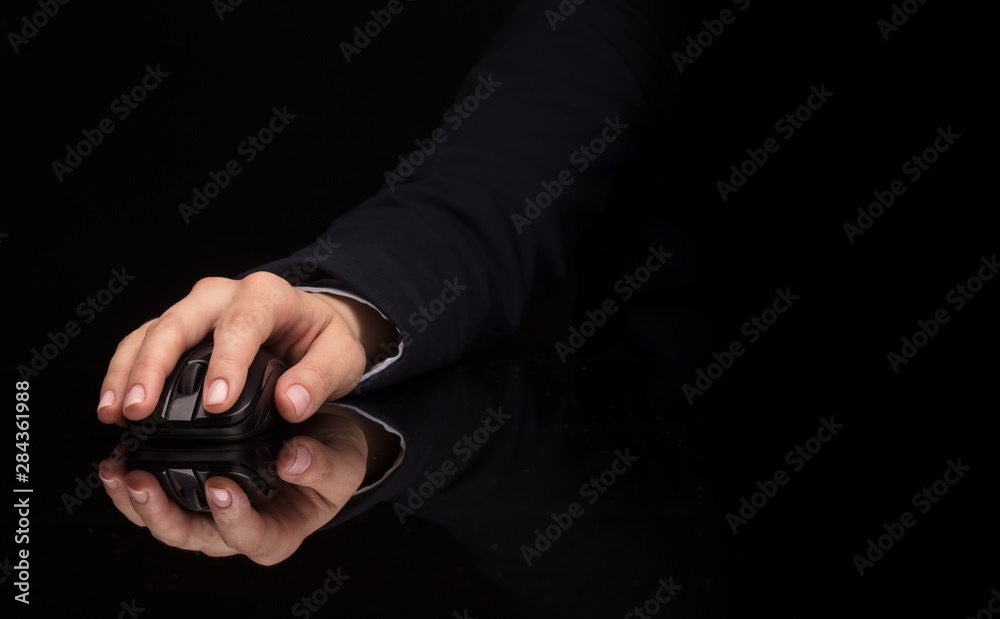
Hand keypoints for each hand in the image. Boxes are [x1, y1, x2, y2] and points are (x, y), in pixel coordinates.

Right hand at [96, 271, 396, 424]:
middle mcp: (225, 295)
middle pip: (180, 322)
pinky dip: (123, 373)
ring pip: (151, 331)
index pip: (242, 323)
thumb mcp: (342, 357)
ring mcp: (196, 310)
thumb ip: (320, 378)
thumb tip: (292, 403)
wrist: (312, 325)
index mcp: (269, 295)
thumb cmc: (323, 339)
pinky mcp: (178, 328)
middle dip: (156, 366)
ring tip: (117, 413)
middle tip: (142, 409)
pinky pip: (141, 343)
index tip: (216, 403)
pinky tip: (114, 407)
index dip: (226, 361)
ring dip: (128, 372)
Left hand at [99, 406, 398, 563]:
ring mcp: (210, 514)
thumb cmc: (333, 456)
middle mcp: (237, 529)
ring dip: (135, 500)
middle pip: (192, 537)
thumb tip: (291, 459)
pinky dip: (134, 481)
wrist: (322, 438)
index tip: (220, 486)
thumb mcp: (342, 460)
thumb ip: (320, 464)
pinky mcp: (193, 492)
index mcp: (278, 531)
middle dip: (160, 513)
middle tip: (141, 482)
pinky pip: (158, 496)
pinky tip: (121, 458)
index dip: (231, 517)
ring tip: (119, 469)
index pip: (250, 537)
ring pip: (165, 521)